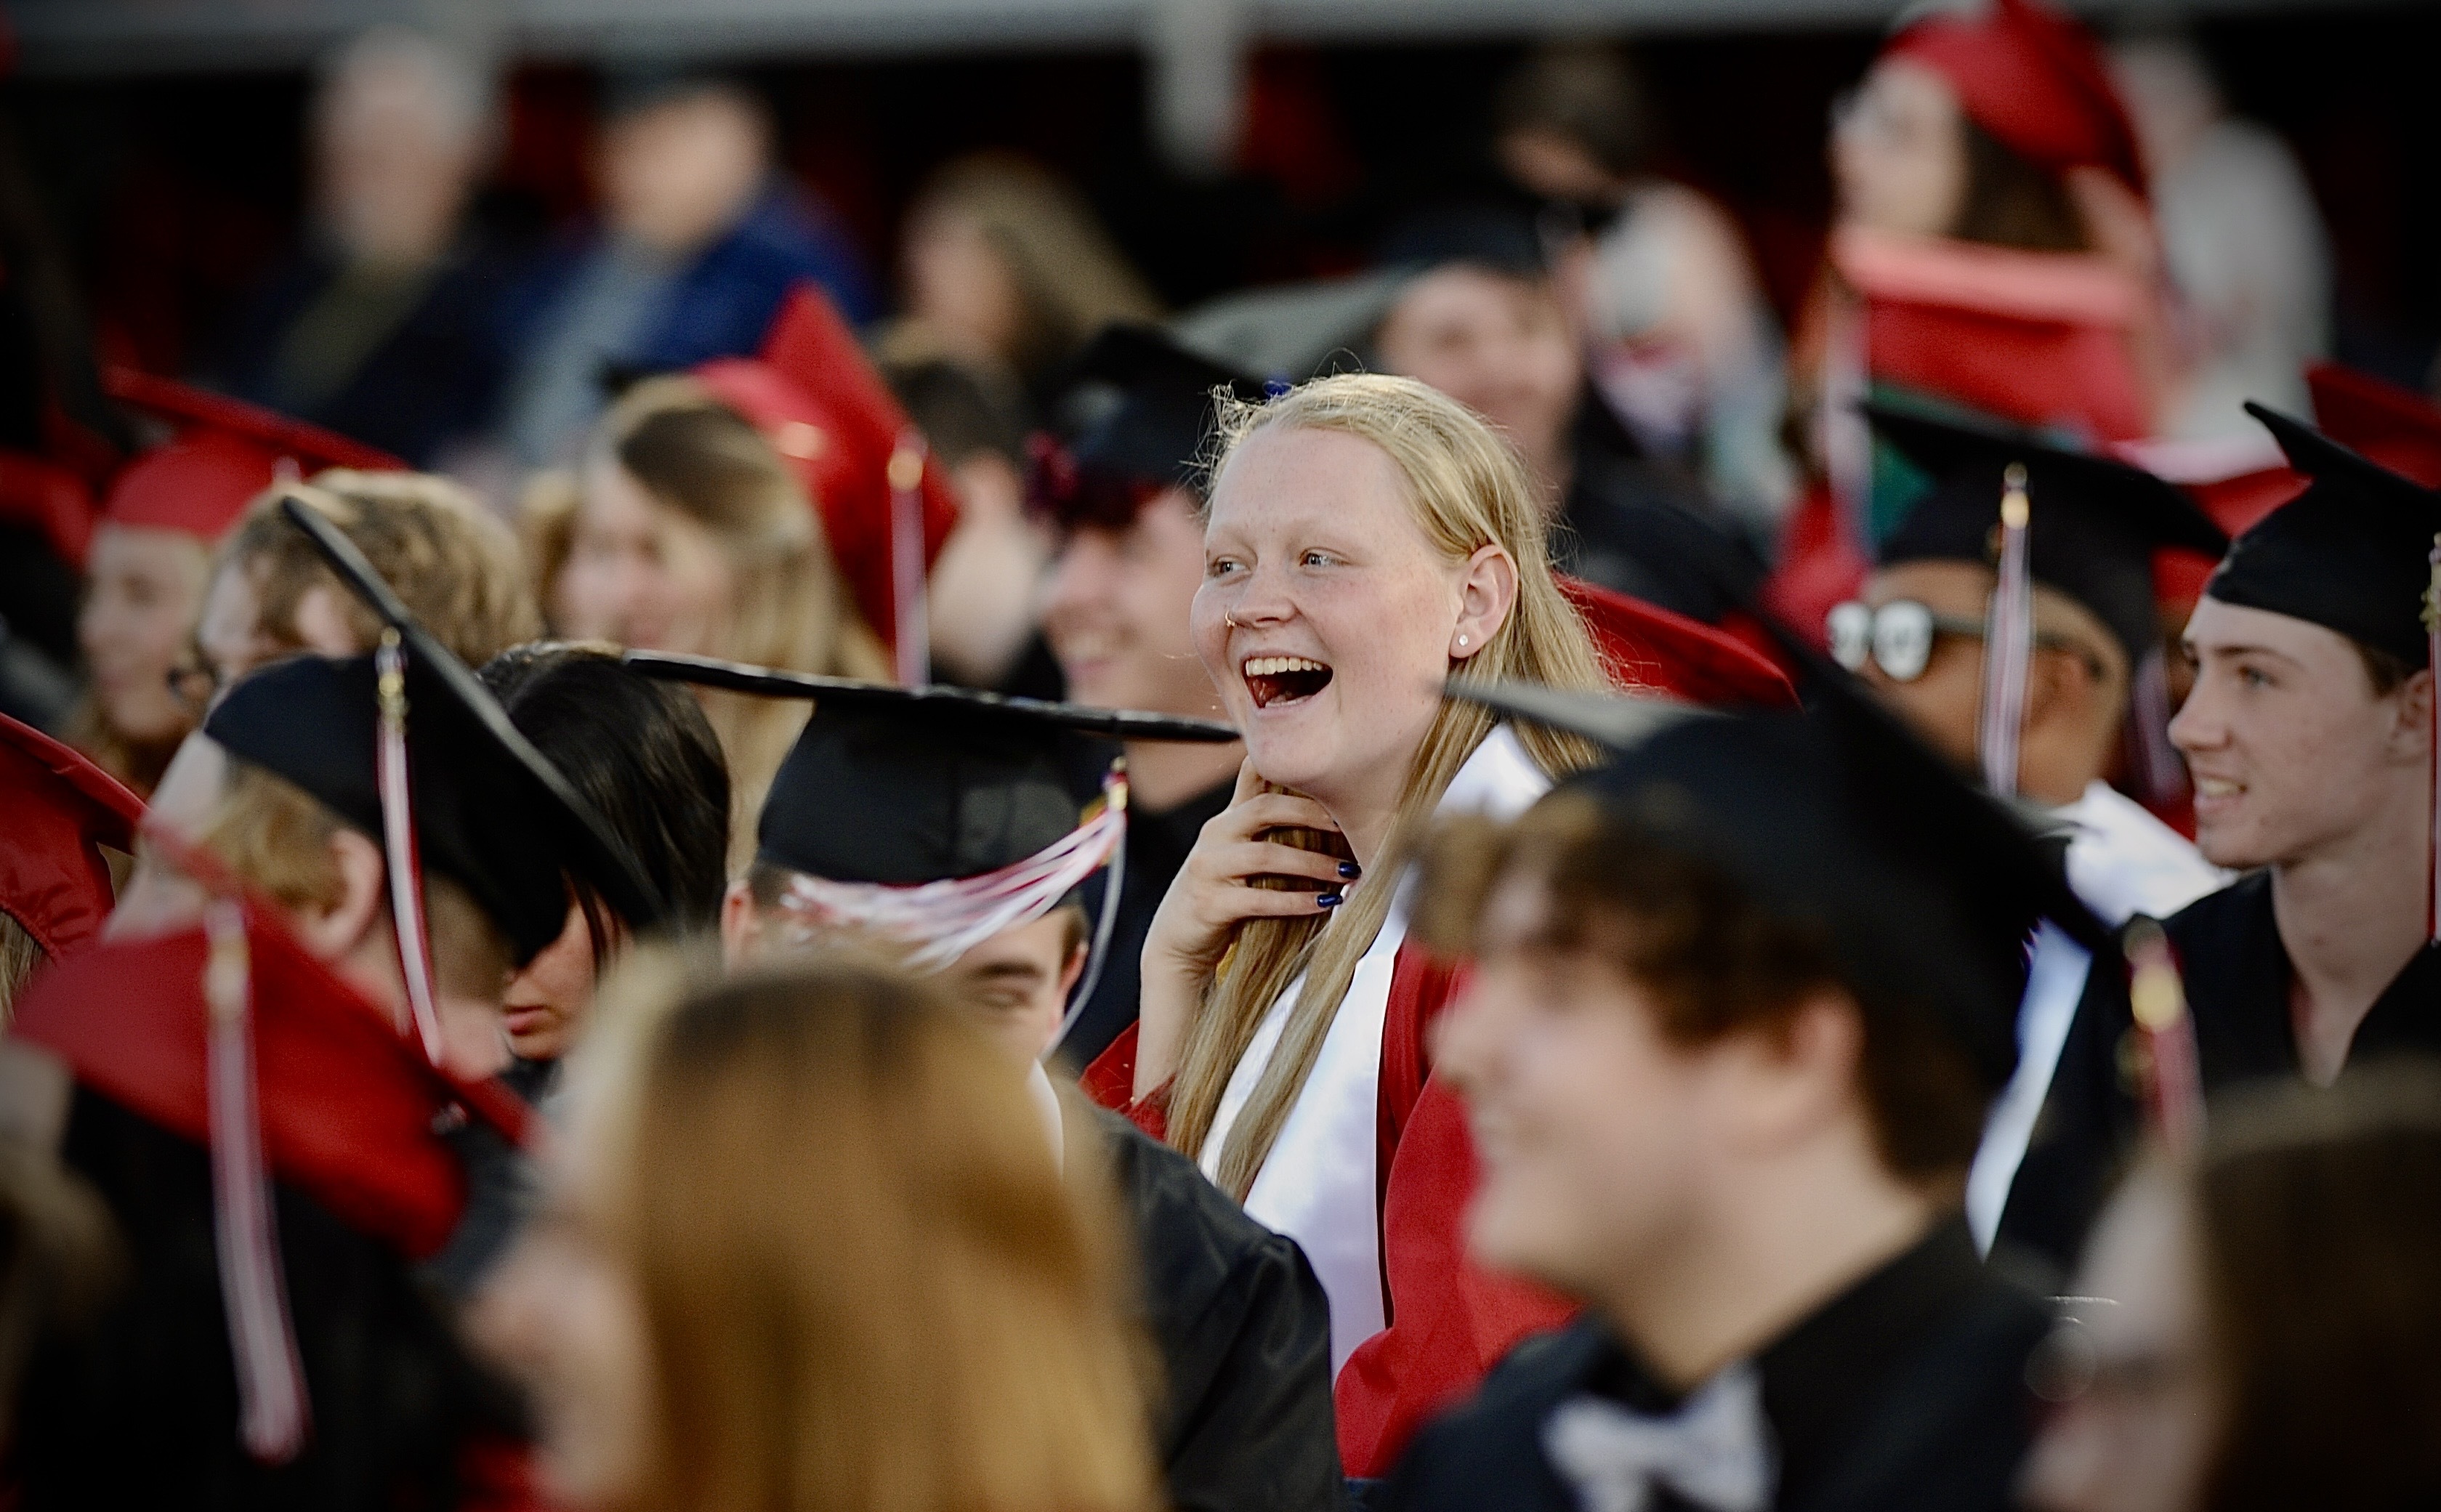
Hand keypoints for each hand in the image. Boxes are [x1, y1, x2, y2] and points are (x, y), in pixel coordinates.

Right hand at [1132, 760, 1355, 1098]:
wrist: (1178, 941)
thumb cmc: (1223, 894)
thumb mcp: (1240, 853)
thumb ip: (1269, 830)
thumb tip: (1327, 810)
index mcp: (1227, 819)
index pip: (1251, 776)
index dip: (1284, 765)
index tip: (1329, 768)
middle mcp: (1214, 835)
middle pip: (1264, 808)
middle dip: (1312, 814)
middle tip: (1351, 824)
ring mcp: (1208, 868)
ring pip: (1266, 856)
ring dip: (1313, 864)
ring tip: (1347, 874)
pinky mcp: (1210, 903)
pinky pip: (1260, 899)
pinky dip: (1297, 901)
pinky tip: (1325, 903)